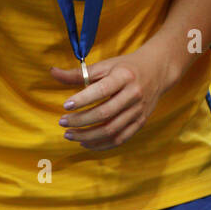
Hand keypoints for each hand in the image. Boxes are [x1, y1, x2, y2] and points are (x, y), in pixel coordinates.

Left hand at [52, 45, 172, 150]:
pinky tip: (85, 143)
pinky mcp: (141, 121)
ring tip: (69, 135)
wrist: (158, 70)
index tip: (65, 105)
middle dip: (80, 121)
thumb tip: (52, 73)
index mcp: (125, 76)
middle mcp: (134, 94)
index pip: (102, 90)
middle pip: (105, 113)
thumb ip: (78, 73)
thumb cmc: (126, 67)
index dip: (83, 99)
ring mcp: (139, 110)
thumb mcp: (105, 65)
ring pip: (111, 130)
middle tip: (62, 122)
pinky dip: (101, 145)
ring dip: (87, 136)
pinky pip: (120, 139)